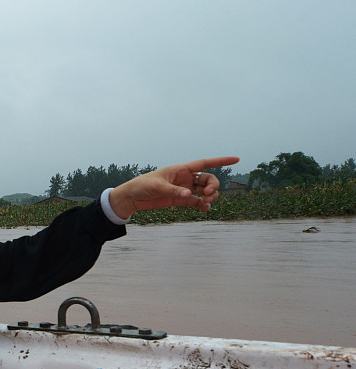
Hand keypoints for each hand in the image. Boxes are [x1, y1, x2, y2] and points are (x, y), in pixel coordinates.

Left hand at [109, 156, 239, 218]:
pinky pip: (197, 202)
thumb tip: (189, 196)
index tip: (236, 159)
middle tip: (207, 195)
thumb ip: (173, 191)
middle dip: (213, 186)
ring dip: (210, 196)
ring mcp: (184, 189)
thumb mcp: (157, 187)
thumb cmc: (142, 185)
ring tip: (206, 203)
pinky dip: (203, 205)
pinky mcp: (180, 200)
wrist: (132, 197)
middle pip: (208, 179)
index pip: (205, 163)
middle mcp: (185, 178)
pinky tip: (205, 209)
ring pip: (204, 191)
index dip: (220, 161)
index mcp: (181, 169)